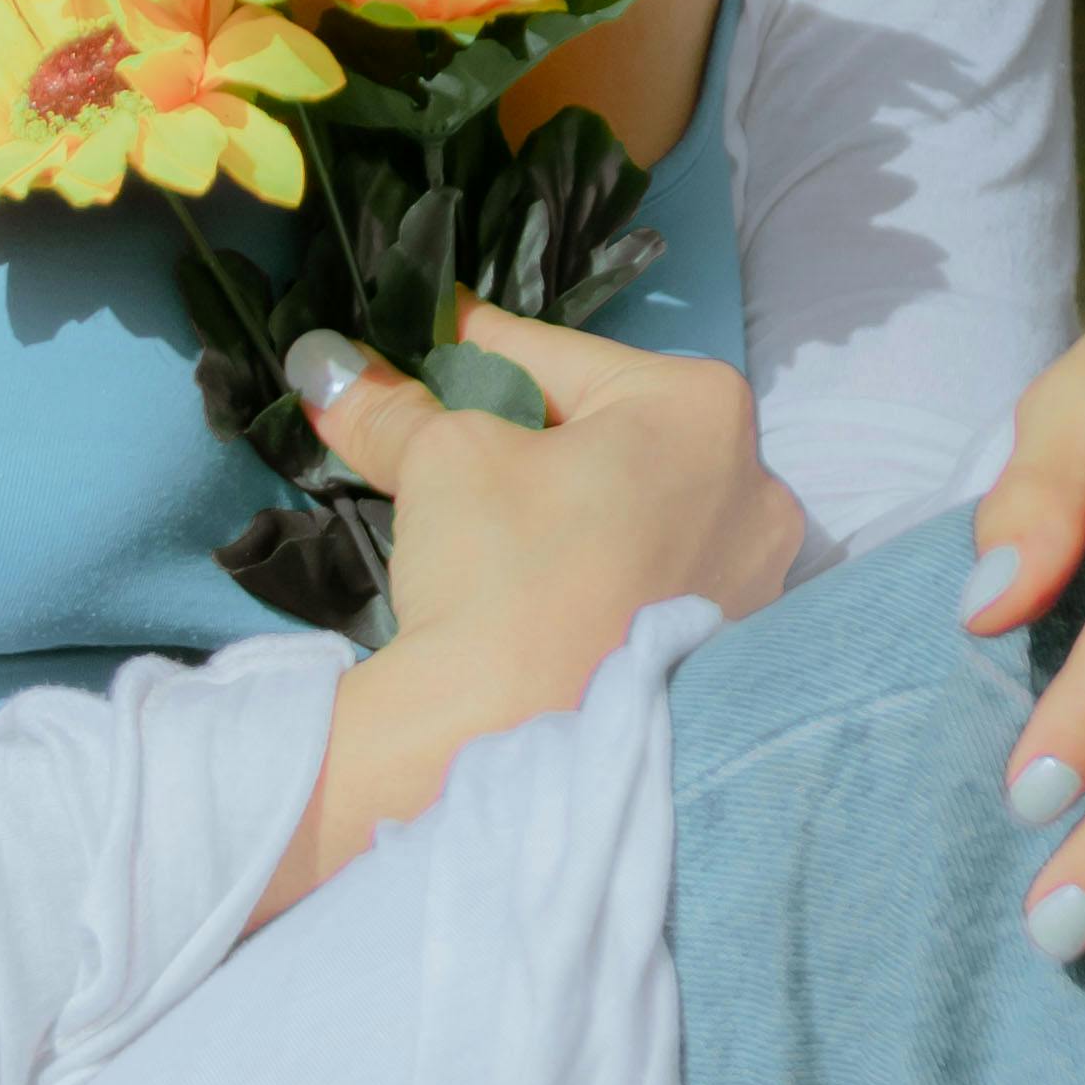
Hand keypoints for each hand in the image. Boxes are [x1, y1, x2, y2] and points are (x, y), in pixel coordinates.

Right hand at [242, 308, 800, 924]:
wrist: (525, 747)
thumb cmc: (501, 571)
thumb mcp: (439, 461)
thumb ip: (394, 406)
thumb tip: (327, 366)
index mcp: (702, 407)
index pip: (559, 355)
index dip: (477, 345)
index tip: (428, 337)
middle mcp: (757, 484)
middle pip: (610, 433)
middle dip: (530, 432)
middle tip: (448, 432)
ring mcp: (755, 577)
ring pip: (636, 510)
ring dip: (566, 504)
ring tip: (487, 516)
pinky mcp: (734, 651)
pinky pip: (651, 579)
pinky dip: (598, 571)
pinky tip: (536, 586)